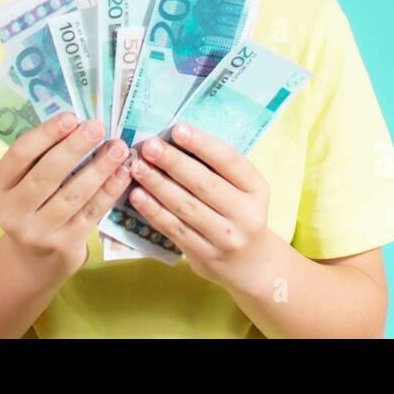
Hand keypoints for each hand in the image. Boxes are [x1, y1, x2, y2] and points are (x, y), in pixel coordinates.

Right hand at [0, 111, 130, 284]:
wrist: (34, 261)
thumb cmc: (34, 208)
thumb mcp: (24, 185)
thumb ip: (43, 158)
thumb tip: (79, 124)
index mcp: (0, 187)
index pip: (19, 155)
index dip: (45, 134)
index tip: (70, 117)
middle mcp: (14, 211)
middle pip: (46, 175)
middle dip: (74, 148)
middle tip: (96, 127)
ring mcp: (39, 231)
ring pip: (72, 195)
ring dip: (99, 168)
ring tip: (117, 148)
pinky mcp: (65, 245)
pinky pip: (91, 213)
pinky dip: (109, 191)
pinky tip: (122, 173)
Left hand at [128, 122, 279, 289]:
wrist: (250, 264)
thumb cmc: (238, 213)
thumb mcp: (242, 189)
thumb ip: (217, 169)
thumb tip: (174, 140)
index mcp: (256, 188)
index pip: (230, 161)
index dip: (203, 144)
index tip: (178, 129)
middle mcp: (246, 214)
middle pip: (205, 184)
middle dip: (174, 162)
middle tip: (149, 146)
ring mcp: (226, 238)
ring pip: (187, 207)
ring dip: (158, 185)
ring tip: (138, 167)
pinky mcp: (205, 256)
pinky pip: (175, 230)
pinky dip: (154, 212)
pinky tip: (137, 196)